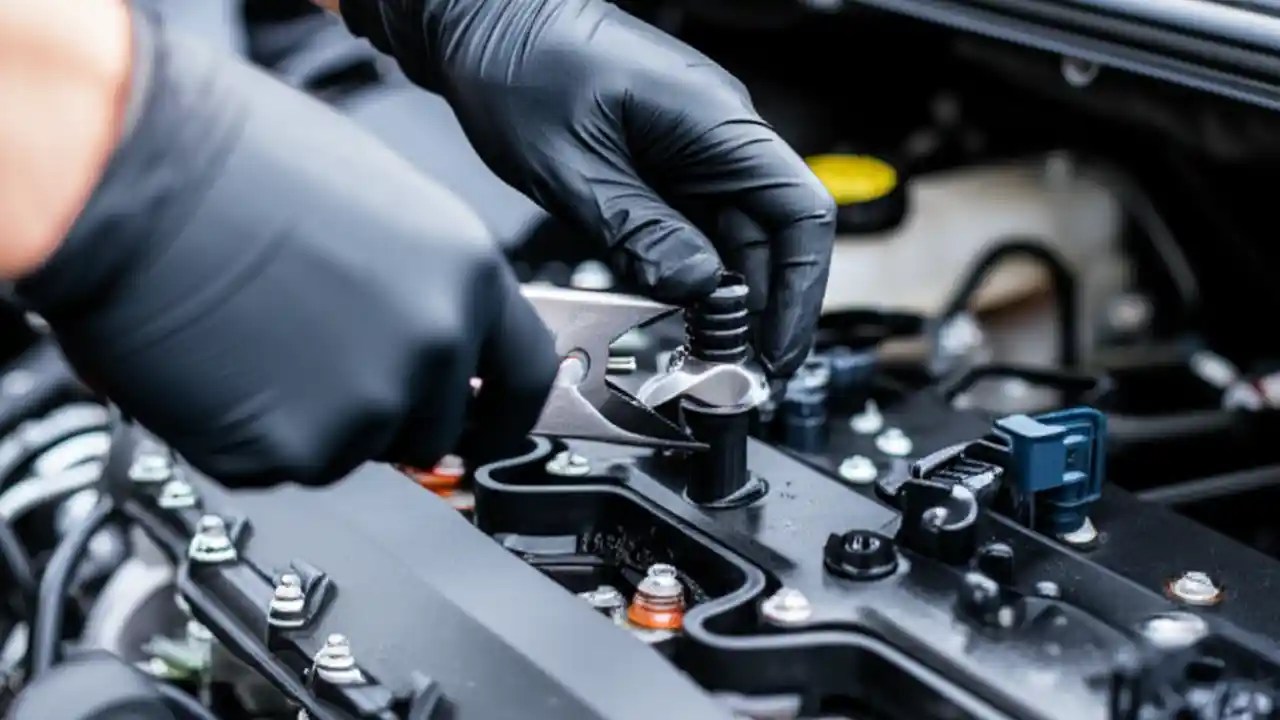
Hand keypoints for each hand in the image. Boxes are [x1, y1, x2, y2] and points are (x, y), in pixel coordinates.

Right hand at [16, 11, 556, 483]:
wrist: (131, 174)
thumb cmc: (237, 161)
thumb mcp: (385, 206)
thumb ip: (430, 283)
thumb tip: (443, 333)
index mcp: (468, 276)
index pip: (528, 378)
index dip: (508, 411)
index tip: (491, 425)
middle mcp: (433, 347)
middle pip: (438, 425)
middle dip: (393, 411)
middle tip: (330, 365)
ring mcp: (367, 406)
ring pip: (359, 449)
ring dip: (319, 419)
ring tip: (264, 343)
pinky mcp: (292, 451)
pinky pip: (287, 464)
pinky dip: (255, 433)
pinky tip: (227, 368)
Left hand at [332, 0, 835, 375]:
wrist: (483, 23)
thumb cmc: (521, 67)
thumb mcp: (572, 166)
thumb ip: (639, 230)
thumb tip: (701, 287)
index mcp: (717, 124)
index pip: (801, 214)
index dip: (800, 291)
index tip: (778, 349)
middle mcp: (720, 137)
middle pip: (773, 236)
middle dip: (760, 310)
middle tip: (731, 373)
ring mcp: (696, 150)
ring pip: (736, 239)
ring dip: (726, 300)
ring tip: (704, 356)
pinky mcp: (667, 164)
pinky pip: (698, 228)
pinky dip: (694, 275)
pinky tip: (678, 312)